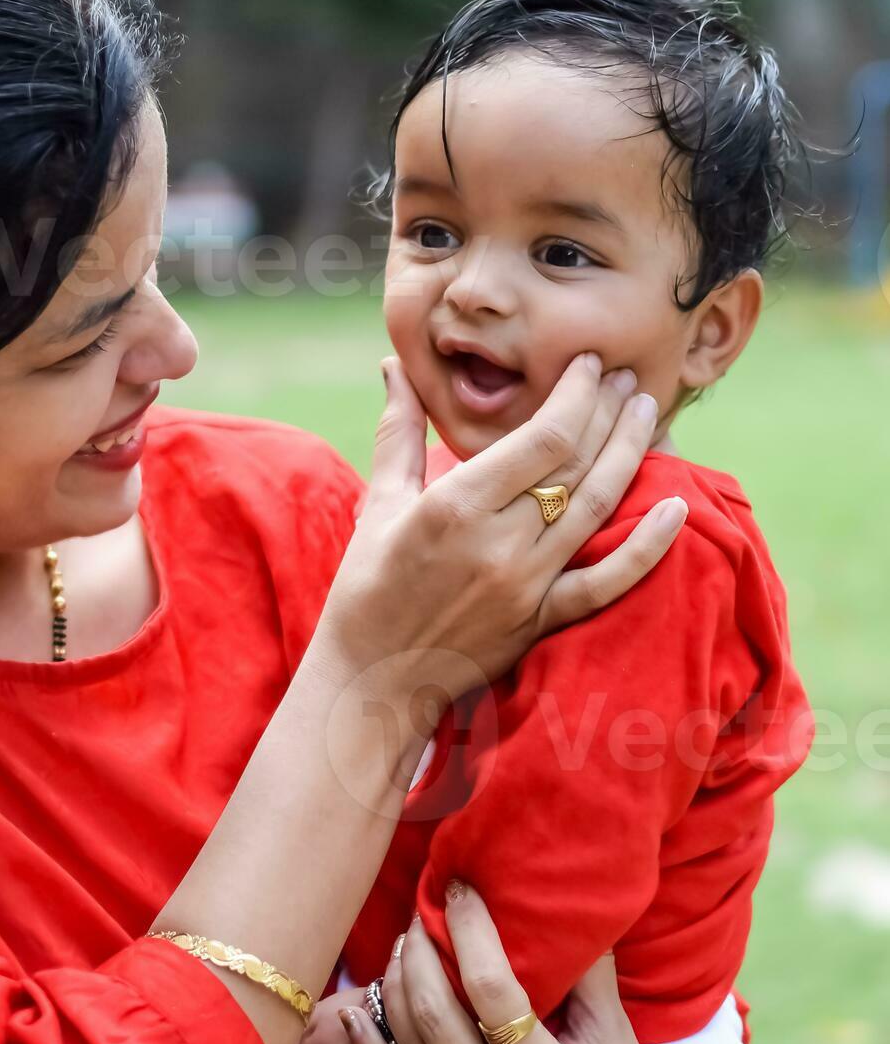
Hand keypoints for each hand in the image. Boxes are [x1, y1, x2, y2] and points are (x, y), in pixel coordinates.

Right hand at [315, 355, 687, 743]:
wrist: (370, 678)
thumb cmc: (366, 588)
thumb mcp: (378, 504)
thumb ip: (399, 431)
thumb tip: (395, 368)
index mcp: (455, 505)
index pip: (541, 436)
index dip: (577, 393)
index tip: (591, 364)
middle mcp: (497, 542)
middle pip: (576, 463)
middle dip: (608, 412)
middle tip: (629, 377)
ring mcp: (525, 585)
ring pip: (596, 508)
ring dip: (629, 454)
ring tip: (648, 412)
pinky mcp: (539, 621)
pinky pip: (606, 582)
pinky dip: (646, 548)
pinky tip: (677, 508)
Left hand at [340, 885, 695, 1043]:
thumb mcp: (617, 1040)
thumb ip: (588, 975)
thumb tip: (567, 910)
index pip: (490, 987)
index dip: (469, 931)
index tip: (459, 892)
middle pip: (431, 1016)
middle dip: (418, 955)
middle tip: (418, 917)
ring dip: (395, 991)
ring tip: (401, 951)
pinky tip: (357, 1012)